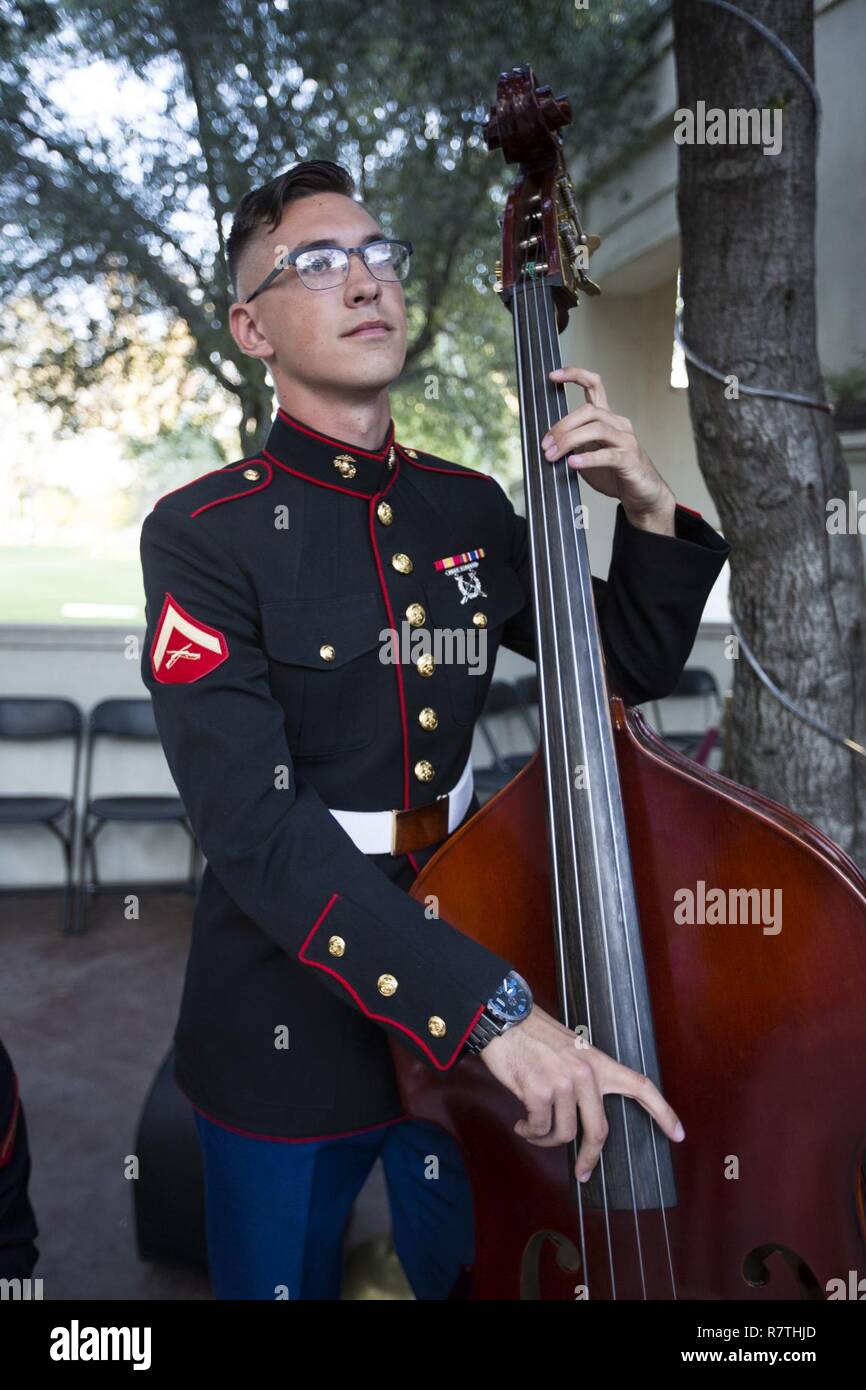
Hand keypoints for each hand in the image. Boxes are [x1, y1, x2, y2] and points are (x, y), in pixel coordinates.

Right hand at [477, 1004, 684, 1183]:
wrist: (503, 1019)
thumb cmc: (533, 1036)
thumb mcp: (570, 1051)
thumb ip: (584, 1078)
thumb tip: (583, 1114)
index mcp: (598, 1062)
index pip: (640, 1086)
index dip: (663, 1112)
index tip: (678, 1134)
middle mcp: (585, 1073)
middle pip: (599, 1131)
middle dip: (589, 1158)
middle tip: (582, 1172)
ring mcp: (563, 1082)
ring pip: (563, 1134)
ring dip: (546, 1139)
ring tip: (532, 1129)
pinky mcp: (539, 1090)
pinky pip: (539, 1128)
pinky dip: (529, 1132)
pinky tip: (522, 1124)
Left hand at [541, 366, 676, 535]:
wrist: (640, 494)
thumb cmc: (614, 473)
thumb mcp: (588, 452)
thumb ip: (573, 443)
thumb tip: (546, 442)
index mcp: (607, 418)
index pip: (594, 385)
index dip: (575, 375)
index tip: (553, 375)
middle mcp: (618, 424)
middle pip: (589, 410)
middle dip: (562, 426)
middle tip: (545, 444)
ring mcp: (626, 441)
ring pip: (596, 429)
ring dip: (569, 441)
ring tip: (552, 455)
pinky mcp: (629, 460)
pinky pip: (607, 455)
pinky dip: (587, 458)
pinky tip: (573, 463)